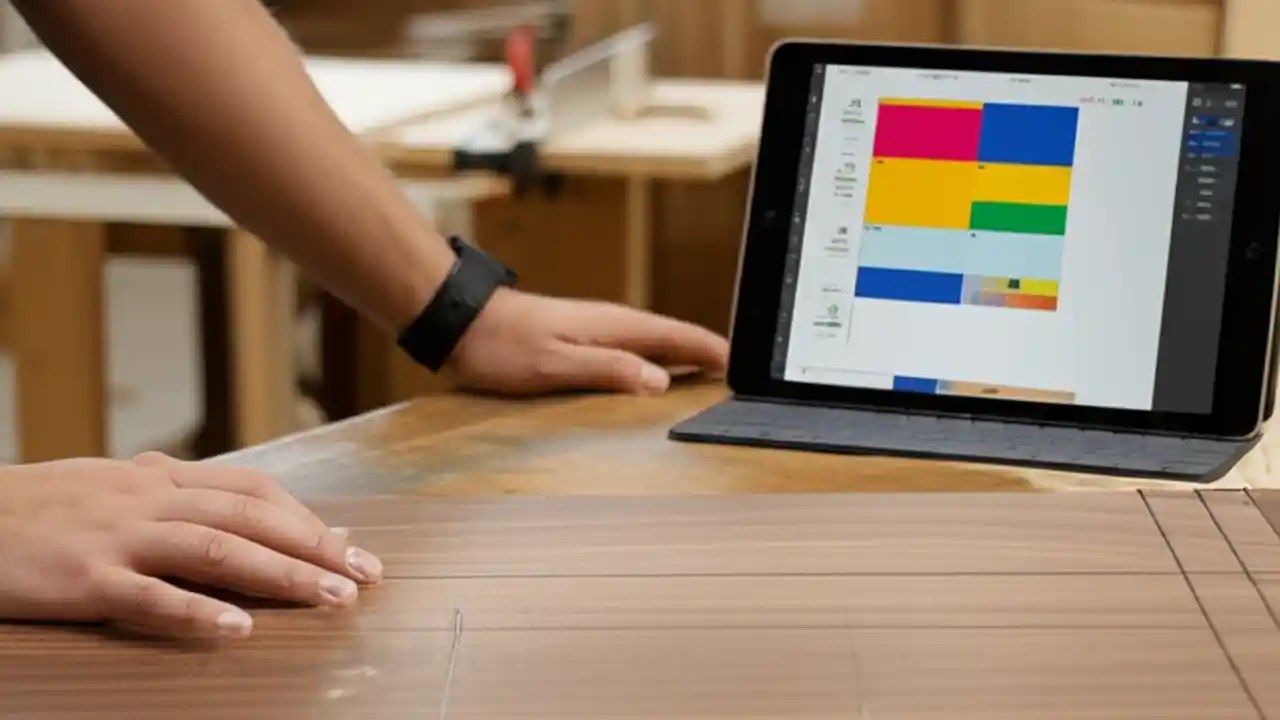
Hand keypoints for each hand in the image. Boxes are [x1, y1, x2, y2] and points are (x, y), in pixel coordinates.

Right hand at [0, 453, 381, 640]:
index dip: (306, 517)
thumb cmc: (37, 507)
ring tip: (331, 598)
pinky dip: (199, 613)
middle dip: (315, 546)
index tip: (349, 544)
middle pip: (251, 518)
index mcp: (158, 479)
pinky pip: (150, 598)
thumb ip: (163, 487)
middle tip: (365, 574)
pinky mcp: (85, 580)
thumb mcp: (107, 483)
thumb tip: (205, 483)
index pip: (253, 491)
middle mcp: (149, 500)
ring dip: (282, 575)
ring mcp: (118, 538)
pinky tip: (240, 629)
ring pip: (217, 551)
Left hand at [446, 289, 729, 395]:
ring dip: (682, 359)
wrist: (460, 321)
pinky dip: (654, 361)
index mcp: (613, 326)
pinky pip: (633, 350)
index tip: (742, 366)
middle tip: (739, 377)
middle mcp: (611, 323)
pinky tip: (655, 377)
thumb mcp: (555, 363)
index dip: (711, 350)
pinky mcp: (581, 339)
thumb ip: (609, 369)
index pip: (677, 335)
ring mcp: (596, 329)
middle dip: (706, 354)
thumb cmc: (501, 345)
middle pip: (672, 337)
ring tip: (709, 377)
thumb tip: (660, 382)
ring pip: (654, 343)